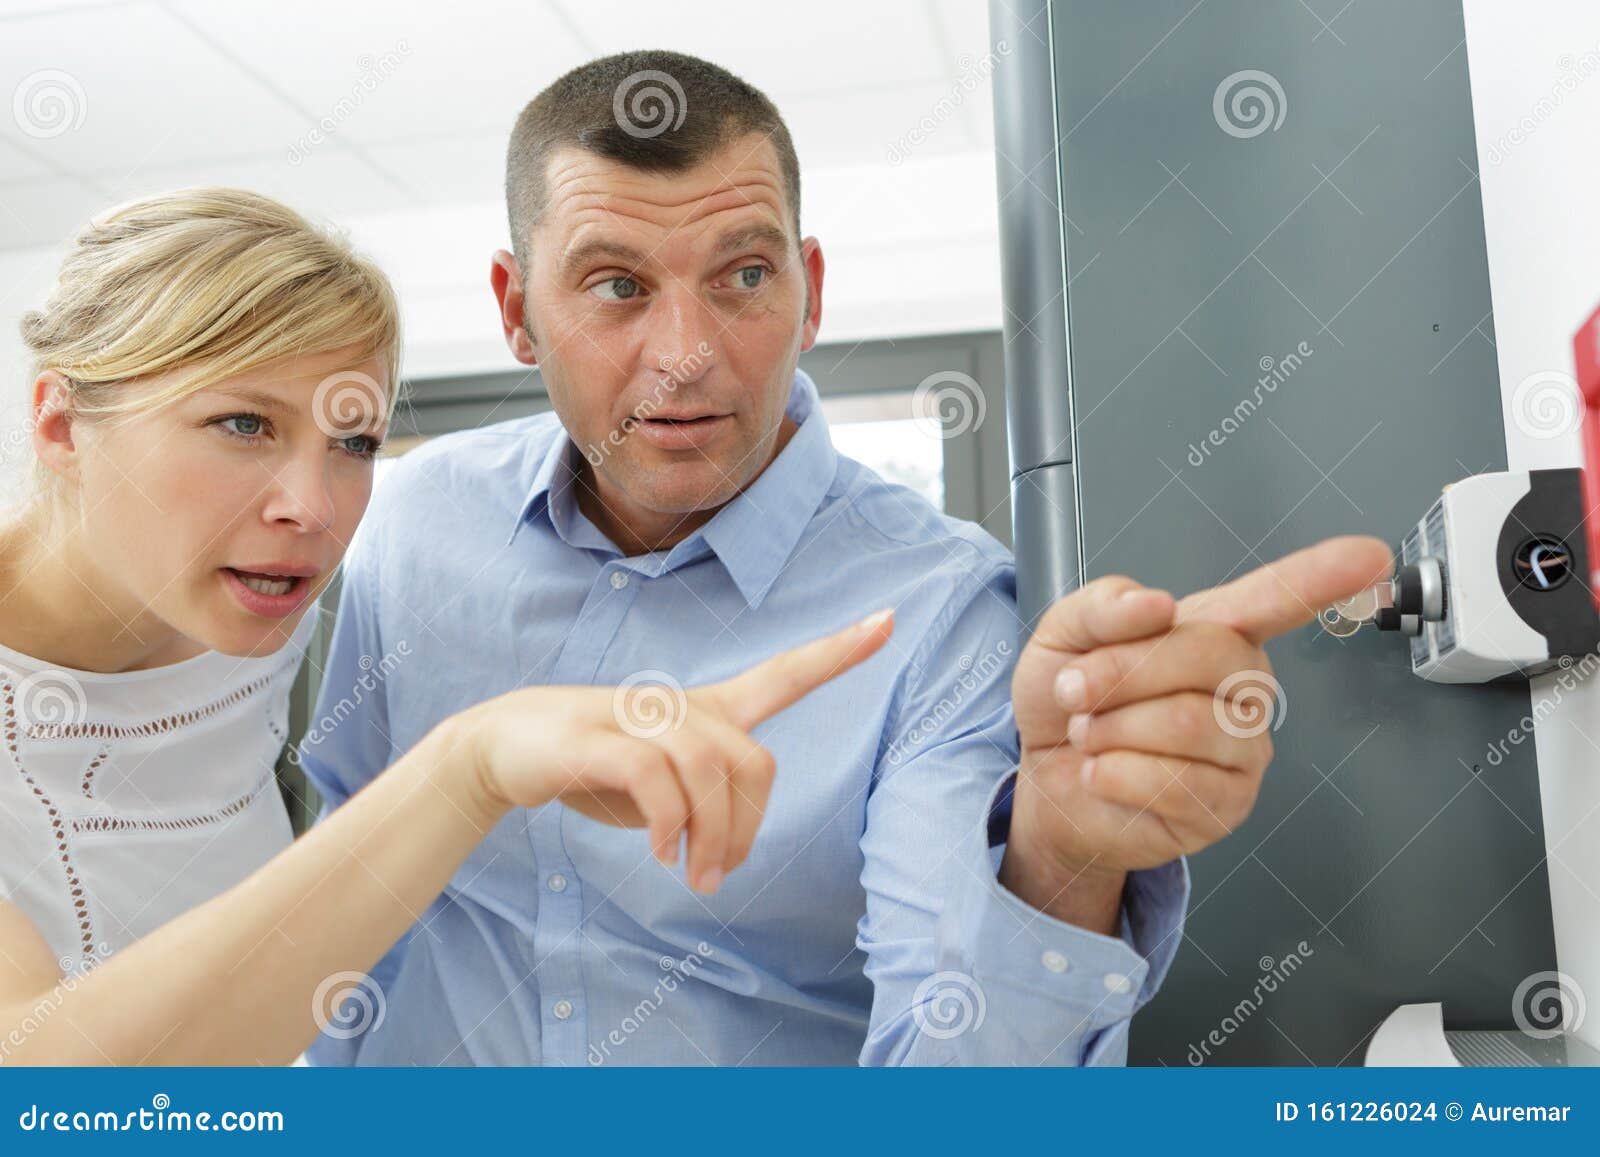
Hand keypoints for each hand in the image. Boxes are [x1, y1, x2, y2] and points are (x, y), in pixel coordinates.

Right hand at [452, 609, 893, 893]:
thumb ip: (702, 805)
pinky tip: (659, 851)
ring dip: (710, 837)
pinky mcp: (601, 738)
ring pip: (711, 771)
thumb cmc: (593, 769)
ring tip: (691, 875)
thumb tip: (722, 850)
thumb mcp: (661, 792)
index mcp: (704, 711)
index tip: (889, 621)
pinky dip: (667, 824)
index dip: (837, 652)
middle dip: (748, 828)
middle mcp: (681, 706)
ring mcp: (639, 717)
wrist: (503, 748)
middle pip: (755, 761)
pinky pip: (658, 779)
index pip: (783, 675)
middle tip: (715, 876)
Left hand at [1005, 536, 1392, 898]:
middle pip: (1209, 655)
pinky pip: (1173, 783)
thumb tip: (1157, 604)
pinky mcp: (1226, 807)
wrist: (1044, 778)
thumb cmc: (1069, 702)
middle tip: (1074, 690)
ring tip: (1089, 733)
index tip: (1371, 555)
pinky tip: (1102, 773)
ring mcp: (1242, 750)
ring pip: (1186, 723)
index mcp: (1215, 633)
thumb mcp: (1066, 634)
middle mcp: (1242, 687)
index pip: (1275, 599)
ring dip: (1111, 727)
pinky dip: (1114, 774)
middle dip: (1122, 671)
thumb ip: (1103, 607)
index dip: (1322, 577)